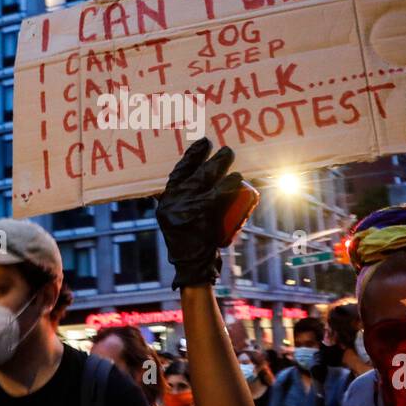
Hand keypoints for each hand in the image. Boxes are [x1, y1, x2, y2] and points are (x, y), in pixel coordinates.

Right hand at [156, 138, 247, 289]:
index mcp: (167, 198)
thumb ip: (175, 202)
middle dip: (213, 157)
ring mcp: (187, 205)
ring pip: (207, 177)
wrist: (191, 263)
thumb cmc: (187, 239)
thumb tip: (181, 184)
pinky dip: (229, 183)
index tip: (203, 143)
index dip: (192, 154)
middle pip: (196, 171)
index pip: (180, 171)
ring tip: (231, 156)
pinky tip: (237, 177)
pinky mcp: (201, 213)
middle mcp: (174, 199)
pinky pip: (218, 193)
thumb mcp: (174, 217)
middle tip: (227, 150)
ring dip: (222, 163)